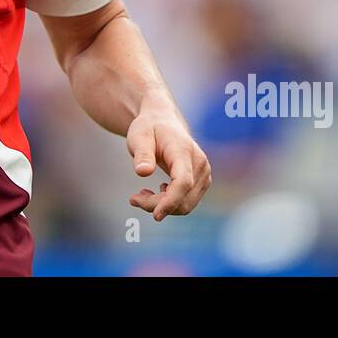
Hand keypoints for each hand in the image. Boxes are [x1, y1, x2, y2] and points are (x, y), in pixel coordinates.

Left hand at [126, 100, 211, 220]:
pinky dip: (170, 204)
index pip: (183, 182)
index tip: (155, 215)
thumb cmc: (148, 128)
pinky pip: (187, 201)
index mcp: (184, 150)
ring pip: (186, 204)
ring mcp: (203, 173)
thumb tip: (143, 172)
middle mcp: (200, 163)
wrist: (162, 121)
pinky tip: (154, 193)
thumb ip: (142, 154)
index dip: (170, 202)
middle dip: (157, 205)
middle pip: (183, 198)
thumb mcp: (138, 136)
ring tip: (141, 195)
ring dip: (163, 206)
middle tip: (133, 199)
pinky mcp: (201, 181)